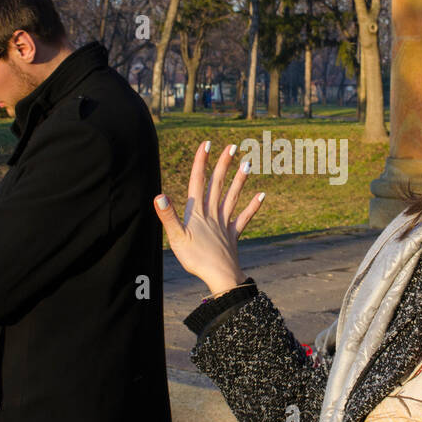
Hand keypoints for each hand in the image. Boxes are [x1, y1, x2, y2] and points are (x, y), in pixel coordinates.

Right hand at [153, 141, 264, 294]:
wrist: (220, 277)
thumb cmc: (195, 259)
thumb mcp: (176, 238)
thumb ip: (168, 216)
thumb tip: (159, 196)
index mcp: (197, 212)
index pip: (198, 182)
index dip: (201, 162)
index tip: (206, 144)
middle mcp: (212, 214)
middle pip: (217, 185)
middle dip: (223, 165)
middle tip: (231, 146)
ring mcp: (224, 224)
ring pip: (232, 197)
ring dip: (239, 180)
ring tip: (247, 163)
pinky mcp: (232, 235)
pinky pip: (244, 218)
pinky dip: (253, 206)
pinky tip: (262, 195)